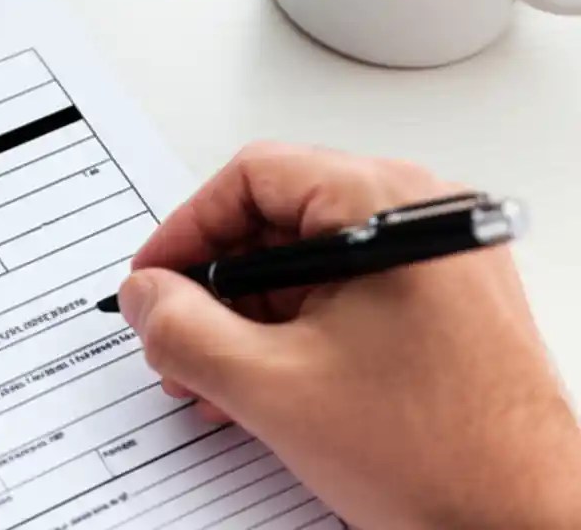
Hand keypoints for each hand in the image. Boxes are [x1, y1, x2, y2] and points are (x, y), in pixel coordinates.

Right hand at [119, 143, 580, 528]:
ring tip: (214, 377)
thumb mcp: (271, 387)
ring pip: (306, 264)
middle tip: (175, 337)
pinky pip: (343, 297)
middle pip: (278, 220)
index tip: (154, 280)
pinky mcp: (439, 306)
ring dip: (247, 318)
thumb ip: (184, 331)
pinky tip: (262, 384)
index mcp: (388, 209)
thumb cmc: (441, 455)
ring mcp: (435, 264)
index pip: (254, 177)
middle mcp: (419, 219)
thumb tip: (146, 297)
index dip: (186, 230)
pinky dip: (291, 333)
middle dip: (213, 288)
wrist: (526, 524)